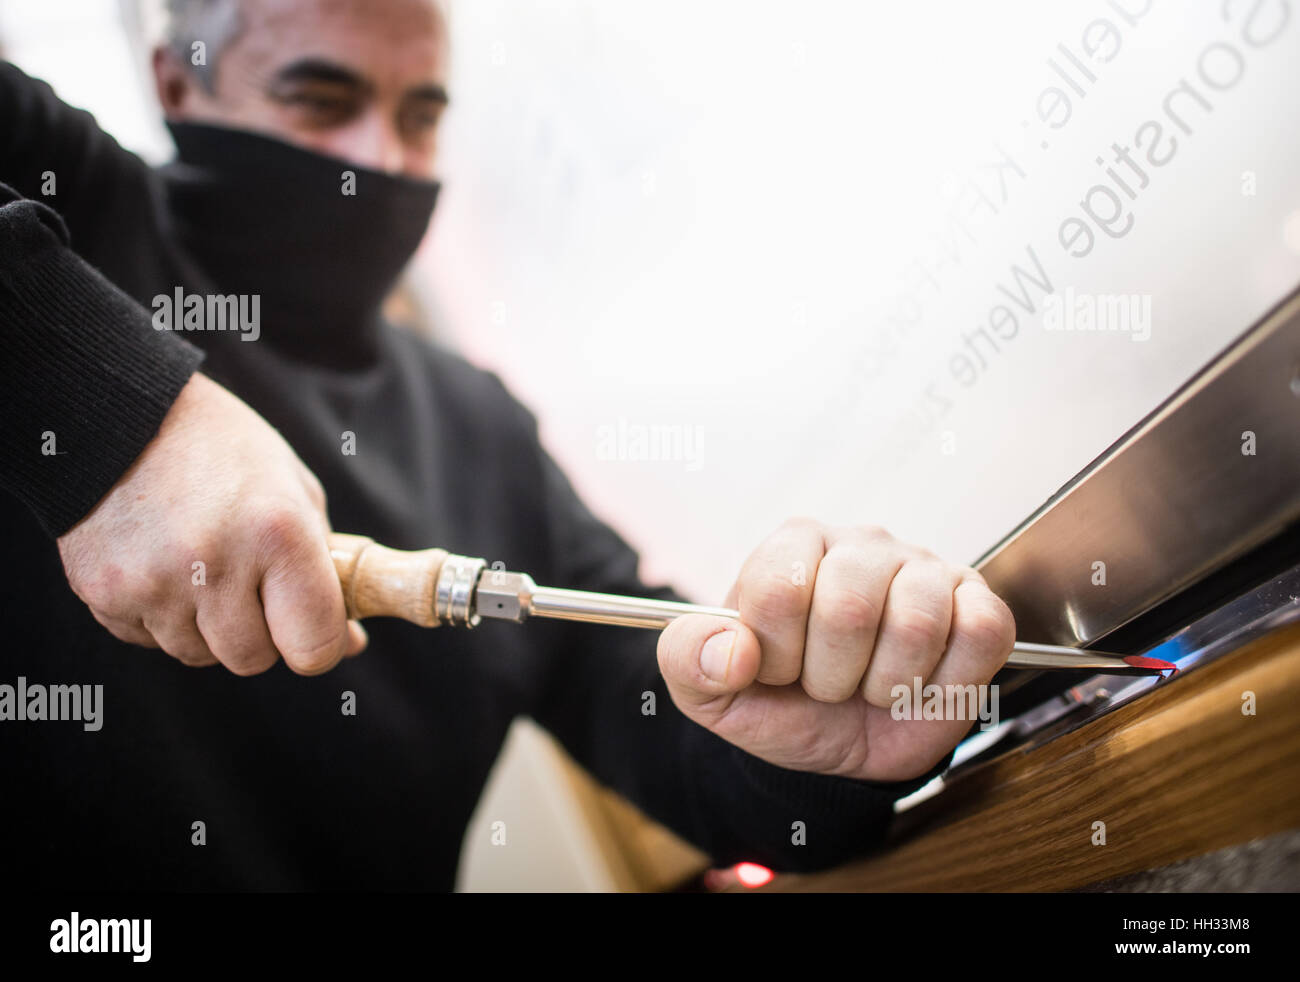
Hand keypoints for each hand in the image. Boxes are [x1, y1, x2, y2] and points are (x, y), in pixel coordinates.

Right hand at [57, 373, 366, 674]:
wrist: (123, 415)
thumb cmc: (226, 452)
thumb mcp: (295, 490)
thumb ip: (327, 571)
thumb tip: (348, 643)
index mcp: (278, 534)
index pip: (313, 647)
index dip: (320, 645)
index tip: (314, 629)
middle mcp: (215, 564)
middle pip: (252, 660)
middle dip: (261, 634)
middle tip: (251, 585)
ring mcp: (153, 583)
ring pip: (199, 654)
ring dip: (208, 626)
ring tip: (202, 564)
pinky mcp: (105, 594)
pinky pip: (149, 640)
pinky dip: (162, 616)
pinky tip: (162, 564)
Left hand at [657, 519, 1014, 782]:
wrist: (840, 742)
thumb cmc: (780, 701)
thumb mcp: (710, 692)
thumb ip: (689, 661)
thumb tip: (731, 650)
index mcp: (793, 547)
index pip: (779, 588)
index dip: (775, 652)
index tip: (776, 670)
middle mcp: (860, 544)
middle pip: (848, 606)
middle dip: (830, 674)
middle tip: (829, 683)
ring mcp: (924, 570)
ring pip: (917, 622)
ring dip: (887, 684)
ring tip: (873, 684)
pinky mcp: (977, 603)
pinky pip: (980, 633)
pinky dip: (948, 683)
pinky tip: (921, 685)